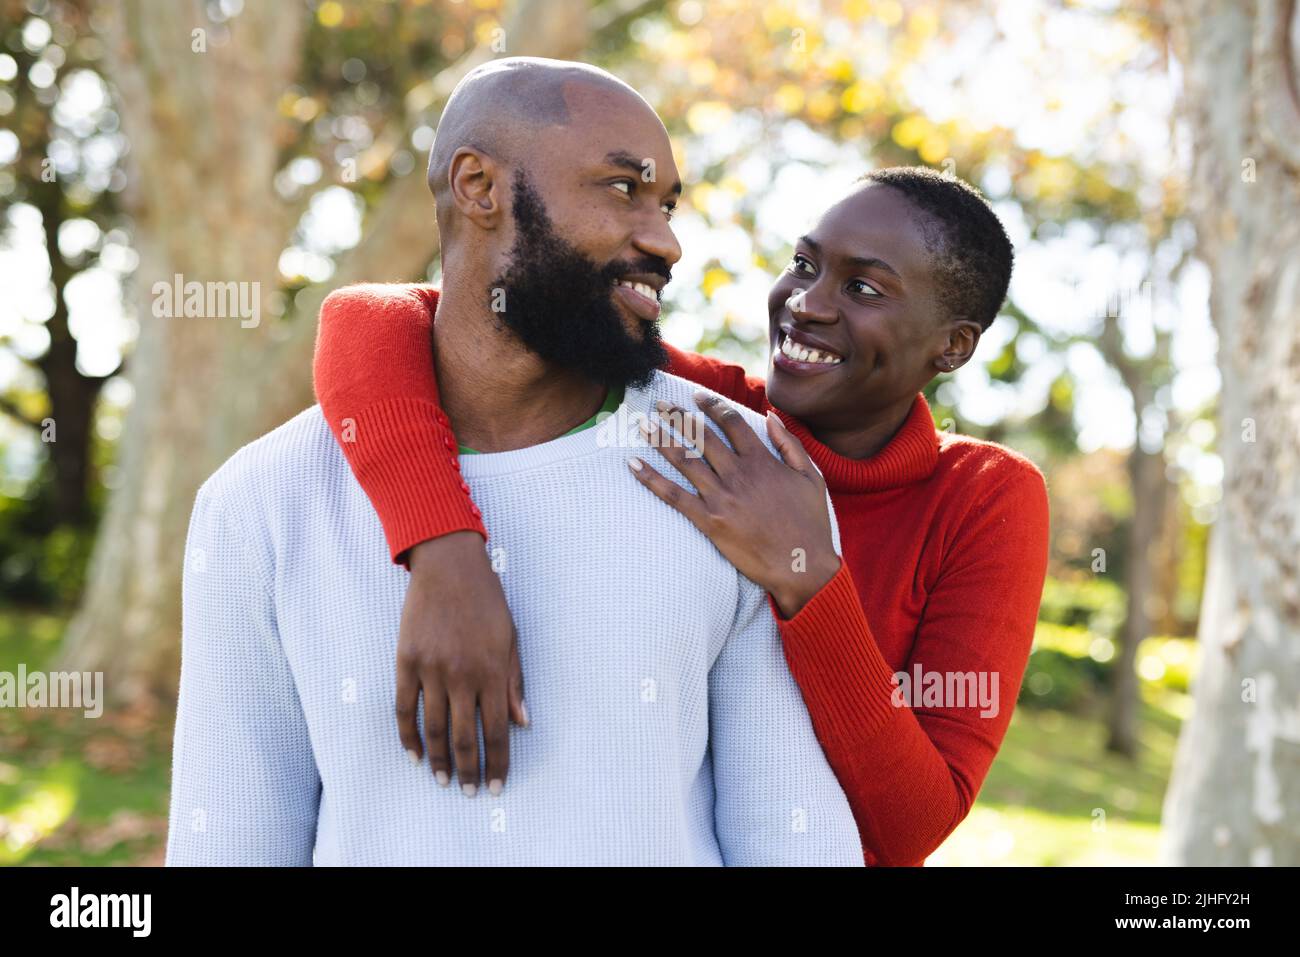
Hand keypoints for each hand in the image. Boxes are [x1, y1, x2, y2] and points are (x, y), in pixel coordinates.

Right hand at [397, 531, 526, 795]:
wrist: (448, 565)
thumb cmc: (486, 600)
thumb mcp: (511, 638)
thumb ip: (515, 683)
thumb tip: (523, 722)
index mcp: (493, 670)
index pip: (497, 730)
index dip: (497, 762)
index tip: (497, 785)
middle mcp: (463, 674)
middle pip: (464, 737)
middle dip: (469, 770)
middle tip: (471, 792)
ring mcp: (432, 669)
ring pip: (433, 728)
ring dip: (439, 760)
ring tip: (444, 781)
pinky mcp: (406, 661)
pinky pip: (404, 708)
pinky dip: (408, 736)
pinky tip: (414, 755)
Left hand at [627, 392, 840, 617]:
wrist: (801, 565)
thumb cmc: (810, 523)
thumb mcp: (811, 477)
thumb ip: (789, 444)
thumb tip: (771, 417)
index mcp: (762, 461)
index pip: (731, 423)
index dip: (712, 406)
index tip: (697, 397)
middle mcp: (738, 473)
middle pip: (701, 436)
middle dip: (677, 416)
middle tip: (659, 404)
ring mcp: (721, 497)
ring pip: (684, 460)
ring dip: (661, 439)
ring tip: (642, 425)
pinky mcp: (709, 521)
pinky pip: (674, 496)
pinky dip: (651, 479)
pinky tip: (633, 465)